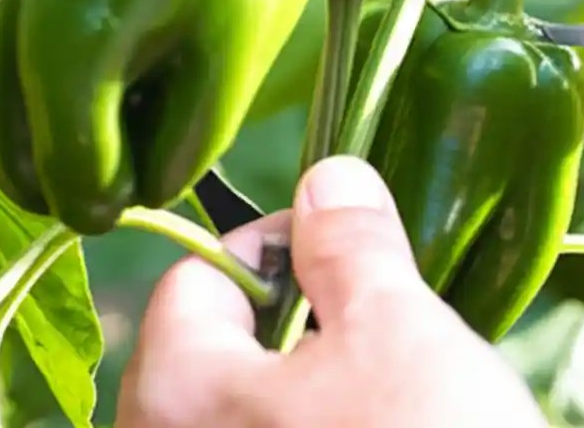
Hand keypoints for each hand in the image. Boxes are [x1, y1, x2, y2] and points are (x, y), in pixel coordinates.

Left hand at [115, 156, 545, 427]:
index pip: (198, 277)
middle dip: (309, 316)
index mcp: (178, 394)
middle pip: (222, 348)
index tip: (349, 241)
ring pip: (258, 407)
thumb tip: (328, 179)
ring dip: (327, 378)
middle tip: (388, 315)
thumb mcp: (397, 326)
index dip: (278, 242)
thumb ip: (348, 244)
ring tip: (405, 382)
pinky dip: (332, 426)